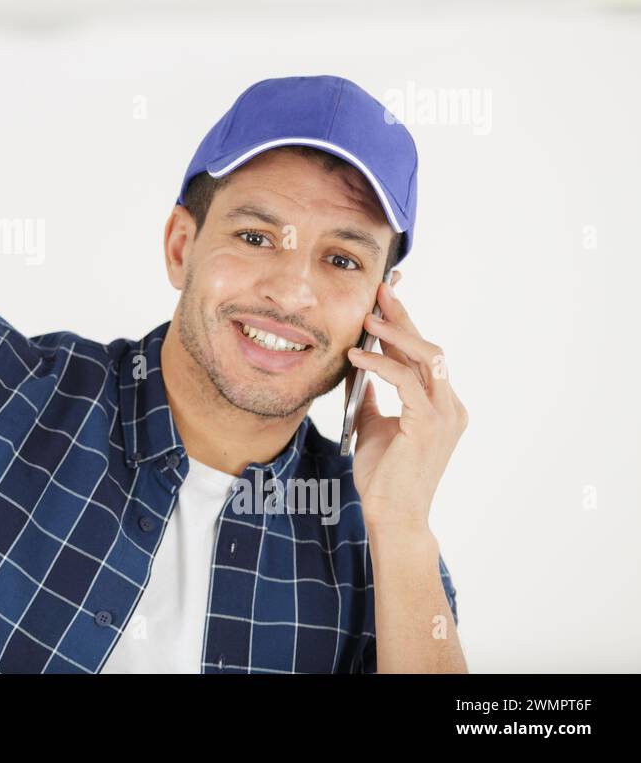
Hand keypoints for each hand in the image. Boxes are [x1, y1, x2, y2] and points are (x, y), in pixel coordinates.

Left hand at [344, 275, 468, 534]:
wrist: (392, 516)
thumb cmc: (384, 476)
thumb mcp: (373, 425)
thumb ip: (372, 396)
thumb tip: (359, 366)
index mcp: (440, 405)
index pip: (421, 354)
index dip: (403, 324)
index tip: (384, 298)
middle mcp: (449, 405)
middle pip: (427, 347)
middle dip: (403, 315)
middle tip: (380, 289)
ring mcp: (444, 414)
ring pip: (426, 357)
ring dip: (394, 333)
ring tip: (366, 318)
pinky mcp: (429, 424)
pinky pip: (406, 381)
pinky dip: (381, 365)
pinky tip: (356, 358)